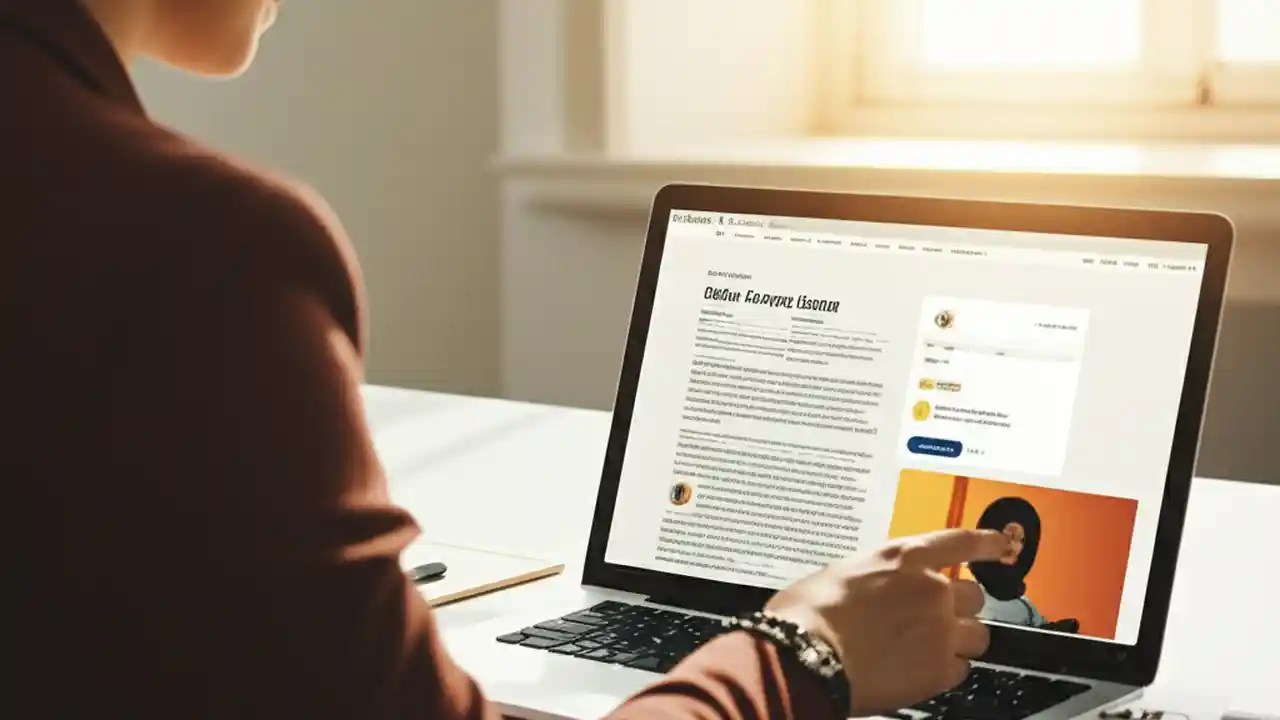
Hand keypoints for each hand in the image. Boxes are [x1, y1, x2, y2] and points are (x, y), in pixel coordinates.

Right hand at [766, 529, 1009, 716]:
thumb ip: (878, 577)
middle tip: (933, 619)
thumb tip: (878, 589)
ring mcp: (941, 631)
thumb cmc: (809, 612)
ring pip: (977, 636)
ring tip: (930, 650)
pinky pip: (961, 669)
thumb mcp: (843, 573)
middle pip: (973, 596)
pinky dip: (945, 670)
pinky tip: (920, 672)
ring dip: (959, 640)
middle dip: (957, 607)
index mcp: (905, 558)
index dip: (987, 544)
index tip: (1001, 544)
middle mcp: (932, 589)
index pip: (962, 542)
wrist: (807, 654)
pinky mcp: (940, 671)